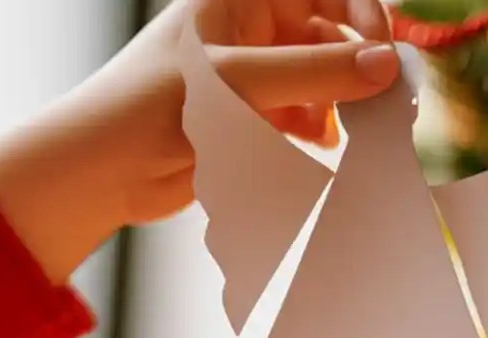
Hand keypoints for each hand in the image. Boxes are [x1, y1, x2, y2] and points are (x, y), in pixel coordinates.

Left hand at [0, 0, 399, 282]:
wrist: (100, 172)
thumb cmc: (151, 107)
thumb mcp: (239, 82)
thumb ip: (315, 72)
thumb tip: (387, 65)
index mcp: (242, 0)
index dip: (360, 12)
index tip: (383, 51)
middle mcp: (250, 32)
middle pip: (328, 35)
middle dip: (356, 65)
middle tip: (384, 102)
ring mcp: (252, 78)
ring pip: (319, 79)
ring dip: (341, 102)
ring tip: (355, 130)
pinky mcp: (251, 120)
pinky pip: (302, 115)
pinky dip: (318, 128)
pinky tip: (320, 146)